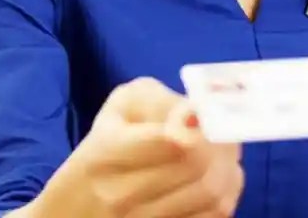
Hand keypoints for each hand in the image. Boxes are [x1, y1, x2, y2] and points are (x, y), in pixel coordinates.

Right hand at [38, 77, 243, 217]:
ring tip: (224, 154)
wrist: (79, 207)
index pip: (174, 142)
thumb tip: (195, 114)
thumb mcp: (124, 107)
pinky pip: (213, 216)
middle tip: (224, 133)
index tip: (207, 118)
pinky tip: (219, 178)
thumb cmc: (108, 144)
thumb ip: (160, 102)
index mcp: (106, 153)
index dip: (203, 127)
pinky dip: (226, 194)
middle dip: (222, 145)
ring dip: (228, 169)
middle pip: (198, 168)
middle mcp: (120, 194)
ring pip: (212, 194)